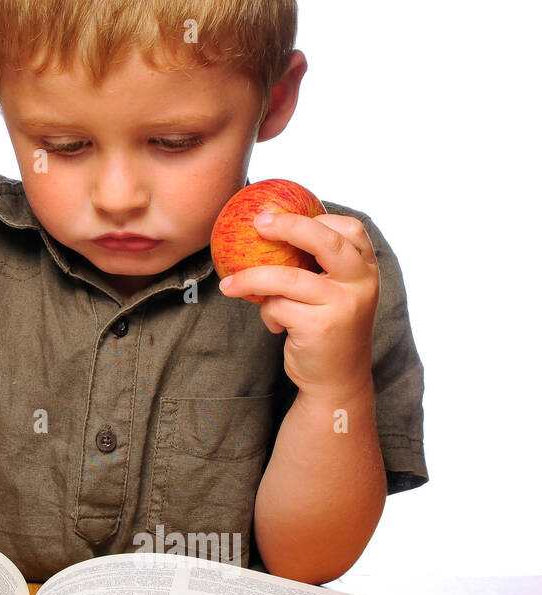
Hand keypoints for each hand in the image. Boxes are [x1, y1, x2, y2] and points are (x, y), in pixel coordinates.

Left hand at [217, 211, 379, 397]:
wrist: (337, 380)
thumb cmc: (326, 327)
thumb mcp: (332, 292)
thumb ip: (316, 266)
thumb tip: (266, 230)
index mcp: (365, 269)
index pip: (350, 229)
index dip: (317, 218)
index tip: (282, 214)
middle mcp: (361, 284)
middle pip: (326, 242)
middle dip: (289, 226)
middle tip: (258, 223)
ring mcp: (343, 305)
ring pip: (288, 278)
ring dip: (252, 279)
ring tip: (228, 285)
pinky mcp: (320, 327)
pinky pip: (278, 307)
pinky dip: (267, 312)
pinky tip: (274, 324)